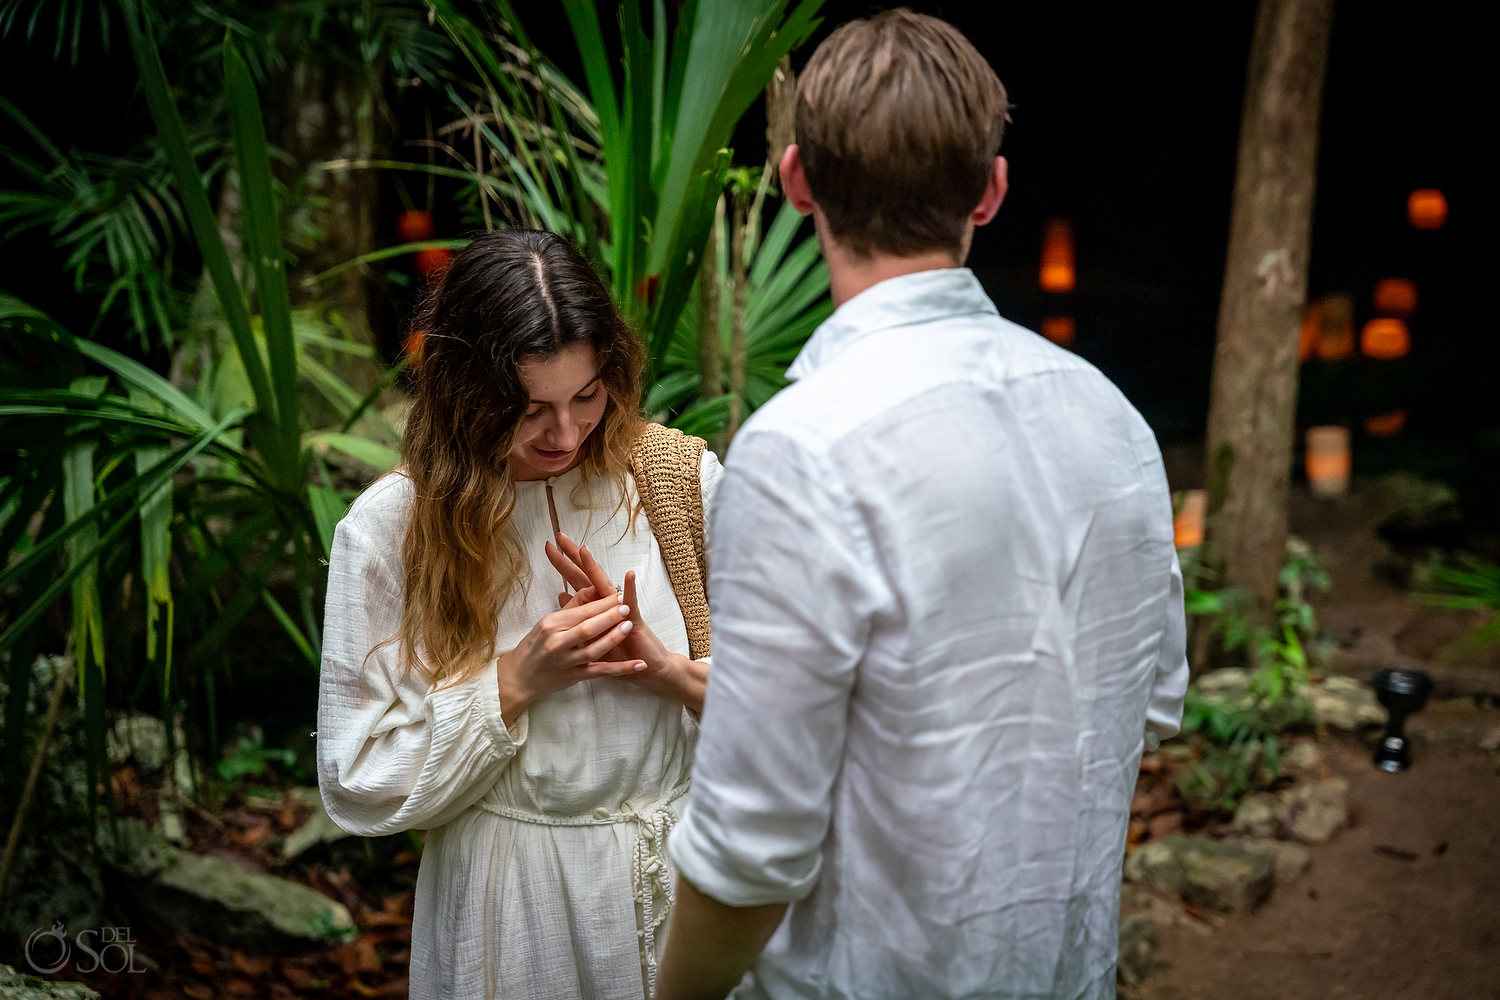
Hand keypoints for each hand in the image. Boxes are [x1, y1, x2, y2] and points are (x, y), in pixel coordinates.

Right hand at [495, 591, 644, 724]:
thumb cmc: (534, 646)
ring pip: (595, 649)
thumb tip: (592, 588)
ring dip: (614, 637)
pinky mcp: (574, 677)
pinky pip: (602, 672)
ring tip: (630, 625)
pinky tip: (640, 665)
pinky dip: (622, 669)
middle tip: (626, 606)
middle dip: (610, 616)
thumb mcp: (547, 622)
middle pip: (588, 627)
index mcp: (551, 624)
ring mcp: (566, 662)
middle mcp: (557, 642)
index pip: (581, 610)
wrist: (519, 677)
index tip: (619, 594)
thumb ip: (572, 607)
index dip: (602, 603)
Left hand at [545, 533, 683, 695]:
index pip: (576, 578)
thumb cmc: (620, 649)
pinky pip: (632, 603)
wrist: (647, 666)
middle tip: (559, 536)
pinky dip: (630, 589)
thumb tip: (560, 595)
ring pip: (605, 585)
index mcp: (596, 605)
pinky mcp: (635, 620)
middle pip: (587, 575)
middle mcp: (609, 602)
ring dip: (595, 568)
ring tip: (584, 550)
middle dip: (573, 557)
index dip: (563, 564)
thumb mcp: (592, 631)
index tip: (548, 546)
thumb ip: (578, 612)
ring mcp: (622, 609)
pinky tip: (629, 575)